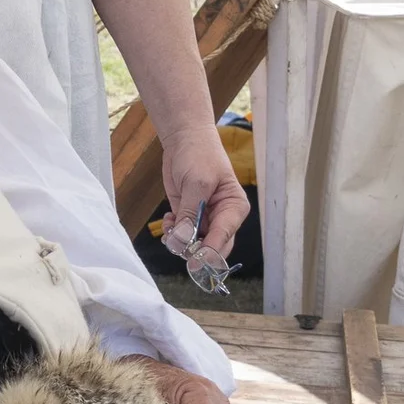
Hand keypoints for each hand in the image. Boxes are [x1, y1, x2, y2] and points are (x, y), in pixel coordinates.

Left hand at [160, 124, 250, 259]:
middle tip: (176, 244)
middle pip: (210, 247)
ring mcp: (205, 218)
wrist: (185, 140)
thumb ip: (191, 213)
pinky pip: (181, 235)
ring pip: (193, 244)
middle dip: (192, 250)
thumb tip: (184, 240)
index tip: (194, 263)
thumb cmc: (199, 155)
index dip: (209, 253)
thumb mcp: (197, 182)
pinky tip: (169, 220)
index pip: (224, 237)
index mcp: (234, 208)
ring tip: (171, 225)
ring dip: (179, 241)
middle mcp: (222, 217)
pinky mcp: (188, 216)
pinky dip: (173, 233)